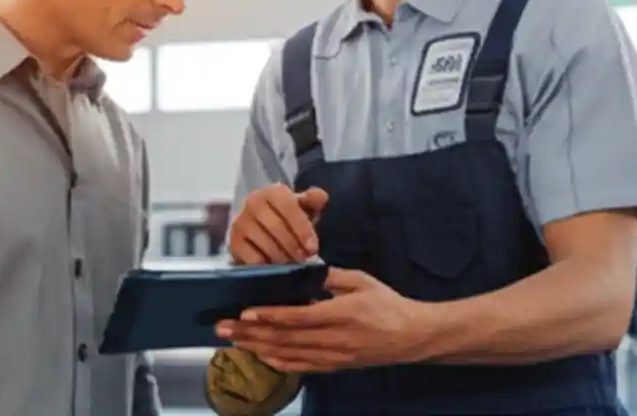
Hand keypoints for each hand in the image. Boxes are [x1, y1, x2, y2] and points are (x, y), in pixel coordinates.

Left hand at [214, 268, 436, 373]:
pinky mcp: (336, 367)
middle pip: (285, 339)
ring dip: (256, 348)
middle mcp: (336, 340)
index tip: (245, 312)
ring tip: (231, 340)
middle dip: (250, 333)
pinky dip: (277, 362)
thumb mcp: (360, 281)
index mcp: (343, 315)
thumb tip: (300, 269)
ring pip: (288, 355)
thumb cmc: (387, 304)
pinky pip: (301, 367)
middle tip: (222, 327)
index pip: (298, 318)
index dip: (269, 316)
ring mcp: (335, 357)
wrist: (414, 337)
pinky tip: (259, 355)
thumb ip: (329, 276)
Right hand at [228, 184, 327, 263]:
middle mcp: (253, 203)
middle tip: (304, 260)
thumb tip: (320, 196)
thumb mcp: (303, 207)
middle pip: (276, 227)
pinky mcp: (234, 243)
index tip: (313, 248)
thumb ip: (313, 201)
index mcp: (272, 192)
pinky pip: (252, 258)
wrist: (263, 228)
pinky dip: (267, 266)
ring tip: (292, 265)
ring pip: (265, 244)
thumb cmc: (287, 218)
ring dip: (282, 258)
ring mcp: (241, 223)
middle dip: (293, 246)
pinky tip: (276, 269)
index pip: (288, 207)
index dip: (302, 229)